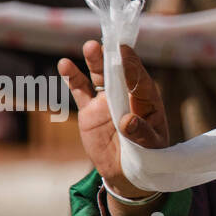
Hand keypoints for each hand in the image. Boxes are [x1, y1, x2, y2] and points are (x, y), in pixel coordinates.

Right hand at [58, 41, 168, 199]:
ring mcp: (107, 100)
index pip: (140, 80)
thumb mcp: (151, 147)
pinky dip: (73, 78)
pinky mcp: (89, 109)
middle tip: (107, 43)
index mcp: (147, 101)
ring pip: (100, 76)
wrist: (127, 172)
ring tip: (90, 46)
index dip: (132, 66)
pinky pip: (80, 90)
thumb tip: (128, 122)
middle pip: (119, 72)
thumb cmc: (148, 156)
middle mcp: (126, 95)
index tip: (125, 52)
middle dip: (113, 57)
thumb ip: (141, 133)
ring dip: (95, 61)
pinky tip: (64, 65)